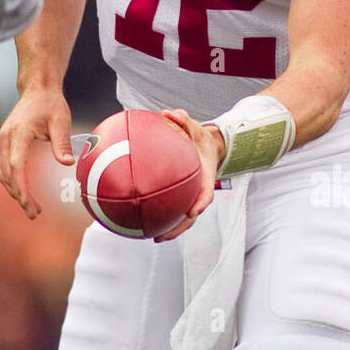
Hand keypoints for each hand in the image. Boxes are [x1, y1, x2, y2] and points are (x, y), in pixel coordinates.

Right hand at [0, 86, 73, 218]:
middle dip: (20, 196)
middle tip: (35, 213)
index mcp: (19, 133)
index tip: (29, 205)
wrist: (37, 89)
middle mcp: (5, 138)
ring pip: (4, 173)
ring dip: (16, 191)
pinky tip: (25, 192)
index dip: (22, 188)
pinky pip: (5, 168)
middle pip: (8, 174)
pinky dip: (13, 182)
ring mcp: (2, 140)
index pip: (17, 166)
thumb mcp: (61, 121)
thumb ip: (62, 143)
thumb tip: (68, 163)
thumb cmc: (50, 104)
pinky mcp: (4, 143)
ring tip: (33, 207)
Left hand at [151, 108, 224, 242]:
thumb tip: (169, 113)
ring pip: (182, 218)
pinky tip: (142, 219)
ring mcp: (190, 195)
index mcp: (206, 177)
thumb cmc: (199, 137)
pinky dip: (160, 215)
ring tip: (151, 237)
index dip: (200, 203)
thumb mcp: (195, 126)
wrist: (207, 145)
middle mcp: (198, 191)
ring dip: (169, 229)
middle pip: (191, 216)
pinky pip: (171, 207)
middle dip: (178, 228)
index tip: (193, 212)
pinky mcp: (181, 196)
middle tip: (161, 236)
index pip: (206, 194)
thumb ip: (184, 120)